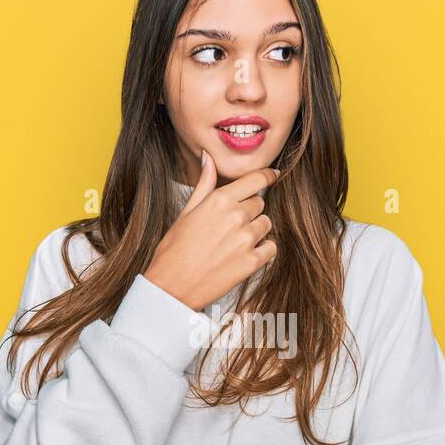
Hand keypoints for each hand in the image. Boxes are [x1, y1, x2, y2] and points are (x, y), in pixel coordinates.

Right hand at [144, 150, 279, 310]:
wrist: (171, 287)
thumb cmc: (174, 250)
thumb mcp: (186, 212)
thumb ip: (204, 183)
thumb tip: (208, 157)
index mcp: (219, 200)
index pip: (255, 180)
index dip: (267, 176)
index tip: (273, 175)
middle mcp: (236, 217)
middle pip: (260, 203)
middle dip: (249, 211)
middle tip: (229, 226)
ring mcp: (246, 240)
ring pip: (266, 225)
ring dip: (256, 231)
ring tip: (233, 243)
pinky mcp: (252, 262)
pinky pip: (271, 248)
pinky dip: (262, 250)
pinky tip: (244, 255)